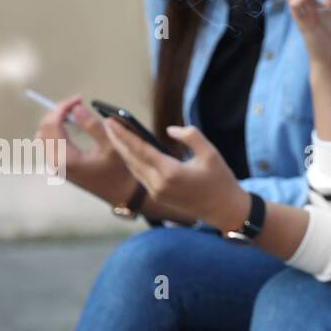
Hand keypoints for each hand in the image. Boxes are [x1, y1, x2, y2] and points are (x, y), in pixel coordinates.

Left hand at [34, 94, 137, 205]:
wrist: (120, 193)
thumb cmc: (119, 170)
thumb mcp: (111, 145)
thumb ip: (92, 125)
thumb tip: (76, 108)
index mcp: (65, 158)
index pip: (52, 125)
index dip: (62, 107)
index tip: (79, 98)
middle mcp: (55, 163)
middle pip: (44, 129)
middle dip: (57, 112)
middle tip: (76, 102)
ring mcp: (55, 167)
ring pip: (43, 136)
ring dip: (55, 120)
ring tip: (74, 111)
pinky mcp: (59, 168)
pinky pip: (48, 144)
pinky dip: (55, 130)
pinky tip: (70, 125)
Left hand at [103, 120, 249, 233]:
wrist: (223, 210)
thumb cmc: (220, 179)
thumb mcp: (211, 153)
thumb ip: (191, 136)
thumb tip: (170, 130)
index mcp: (170, 173)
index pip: (140, 150)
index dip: (124, 135)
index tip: (112, 121)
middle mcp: (158, 184)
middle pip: (131, 159)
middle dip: (117, 140)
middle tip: (107, 122)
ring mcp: (156, 192)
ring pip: (133, 168)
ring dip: (123, 150)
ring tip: (116, 133)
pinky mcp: (158, 196)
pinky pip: (140, 175)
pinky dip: (132, 160)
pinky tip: (130, 150)